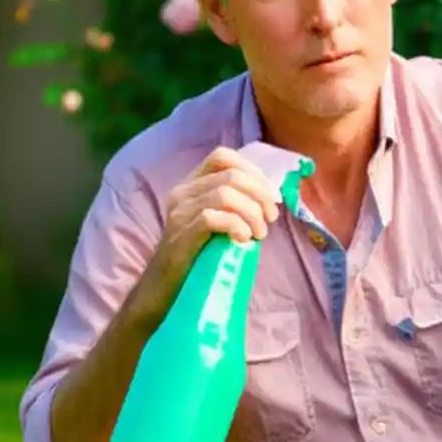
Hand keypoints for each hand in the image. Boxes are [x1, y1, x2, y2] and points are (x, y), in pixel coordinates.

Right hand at [133, 147, 281, 320]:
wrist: (168, 285)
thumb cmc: (201, 253)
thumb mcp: (219, 220)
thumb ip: (237, 203)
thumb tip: (272, 198)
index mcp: (192, 184)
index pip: (223, 157)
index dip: (253, 171)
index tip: (269, 196)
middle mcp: (183, 192)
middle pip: (232, 175)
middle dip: (261, 196)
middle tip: (270, 219)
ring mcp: (180, 212)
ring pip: (226, 194)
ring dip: (252, 213)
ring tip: (258, 234)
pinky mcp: (182, 234)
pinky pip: (213, 218)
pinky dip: (237, 226)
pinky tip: (243, 240)